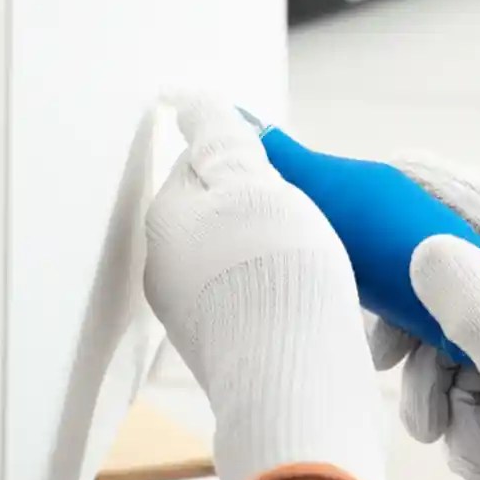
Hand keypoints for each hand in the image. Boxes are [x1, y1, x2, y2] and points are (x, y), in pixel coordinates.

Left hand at [143, 95, 400, 479]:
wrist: (293, 379)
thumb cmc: (277, 274)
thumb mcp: (253, 183)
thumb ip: (222, 138)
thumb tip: (190, 100)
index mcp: (167, 217)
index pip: (203, 160)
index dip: (253, 162)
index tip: (289, 182)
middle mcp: (167, 266)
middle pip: (221, 211)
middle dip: (265, 209)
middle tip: (305, 223)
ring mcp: (193, 312)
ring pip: (240, 258)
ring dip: (276, 252)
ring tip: (312, 266)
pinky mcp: (225, 348)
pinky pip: (253, 301)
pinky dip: (281, 294)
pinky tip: (309, 304)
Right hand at [366, 163, 479, 479]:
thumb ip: (477, 308)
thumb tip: (428, 246)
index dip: (425, 190)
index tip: (370, 185)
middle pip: (448, 286)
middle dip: (414, 334)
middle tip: (382, 361)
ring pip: (445, 349)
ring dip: (435, 397)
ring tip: (455, 437)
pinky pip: (461, 395)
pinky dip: (461, 430)